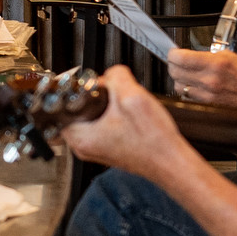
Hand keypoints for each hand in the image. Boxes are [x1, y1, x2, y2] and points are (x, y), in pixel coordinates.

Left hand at [60, 66, 204, 188]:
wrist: (171, 162)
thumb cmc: (153, 142)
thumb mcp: (132, 97)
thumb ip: (116, 76)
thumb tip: (111, 73)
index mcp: (80, 137)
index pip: (65, 103)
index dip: (81, 88)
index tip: (95, 86)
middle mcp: (84, 146)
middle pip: (80, 107)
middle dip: (98, 96)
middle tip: (117, 97)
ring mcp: (96, 148)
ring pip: (94, 114)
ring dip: (109, 106)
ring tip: (126, 108)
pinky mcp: (109, 148)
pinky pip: (105, 124)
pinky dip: (116, 117)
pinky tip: (130, 118)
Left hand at [162, 46, 236, 119]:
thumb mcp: (229, 56)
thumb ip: (206, 55)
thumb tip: (187, 54)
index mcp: (215, 64)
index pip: (179, 58)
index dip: (173, 53)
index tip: (173, 52)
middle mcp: (209, 81)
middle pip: (174, 72)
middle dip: (174, 65)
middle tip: (179, 61)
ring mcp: (206, 96)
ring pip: (178, 86)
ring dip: (179, 79)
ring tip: (188, 74)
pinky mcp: (207, 105)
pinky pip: (187, 97)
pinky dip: (187, 91)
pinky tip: (195, 85)